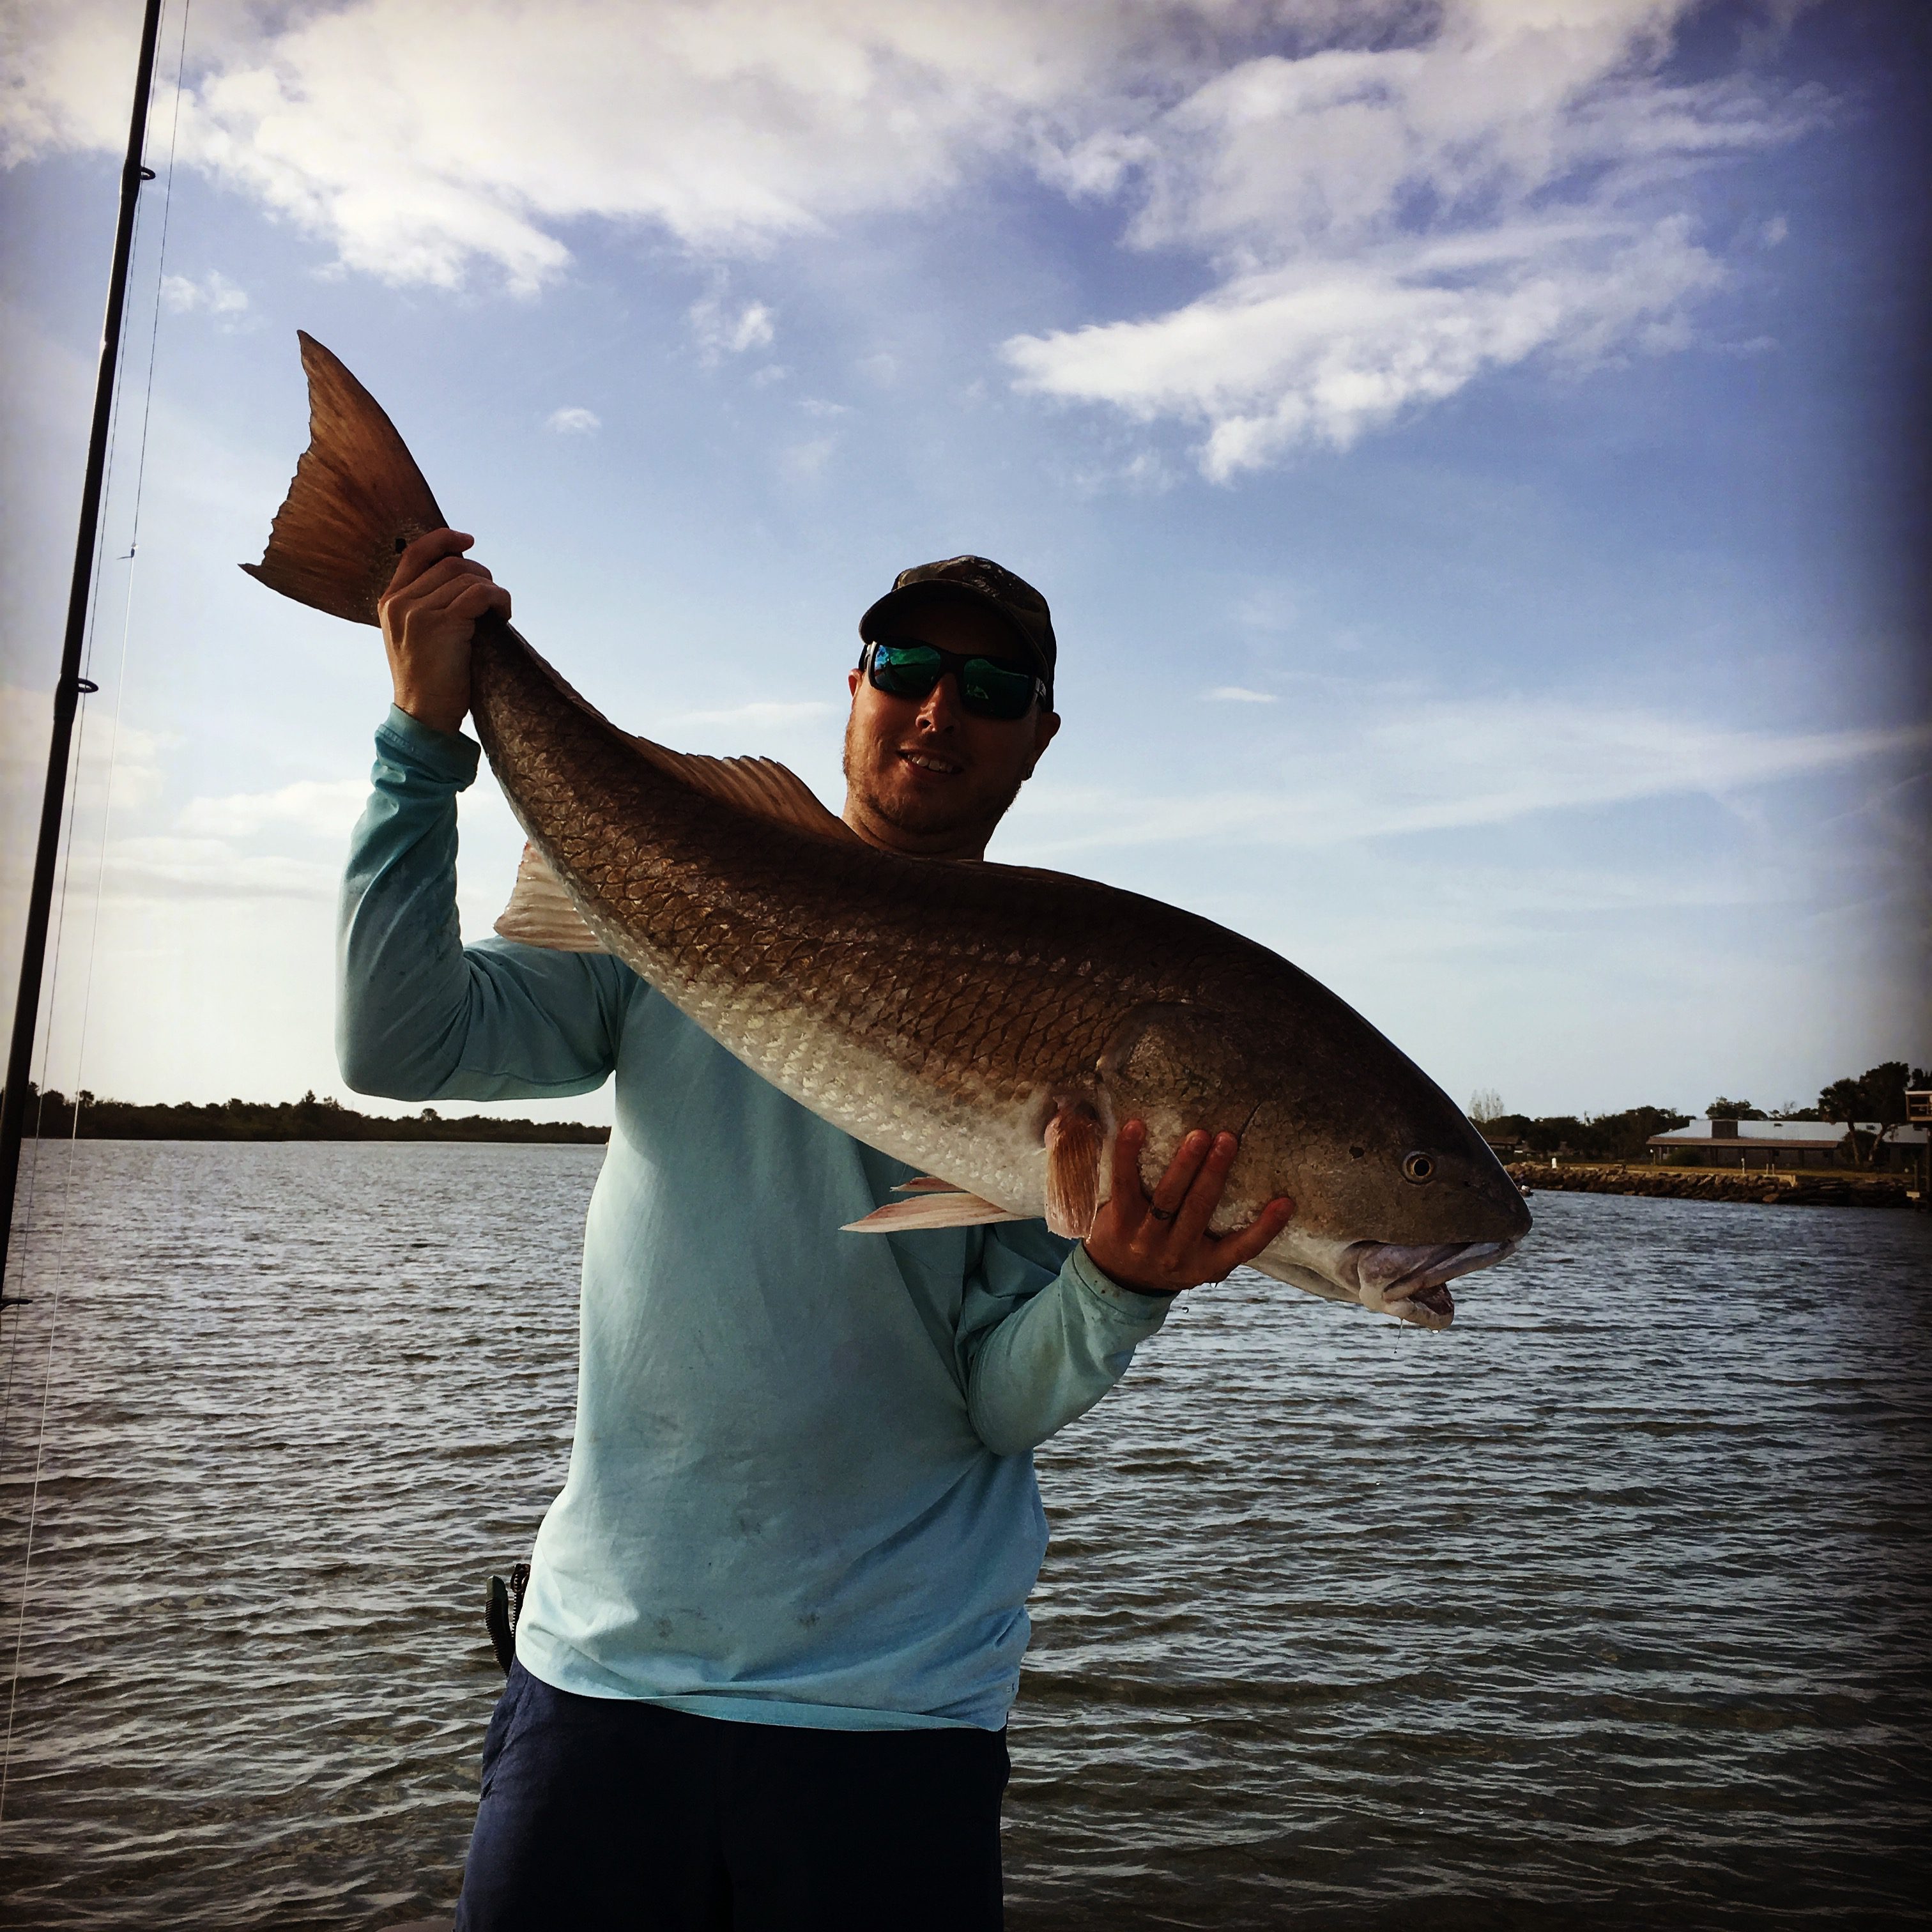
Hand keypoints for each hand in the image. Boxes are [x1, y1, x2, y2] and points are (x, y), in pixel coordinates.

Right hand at [378, 528, 510, 734]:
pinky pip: (479, 594)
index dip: (444, 539)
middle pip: (450, 563)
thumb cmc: (429, 680)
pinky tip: (504, 615)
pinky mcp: (441, 625)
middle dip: (480, 574)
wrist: (424, 716)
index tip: (468, 540)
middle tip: (493, 598)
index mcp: (389, 601)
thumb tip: (460, 576)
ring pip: (467, 577)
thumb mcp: (413, 636)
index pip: (415, 551)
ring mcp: (417, 612)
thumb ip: (423, 604)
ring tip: (499, 611)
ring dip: (493, 589)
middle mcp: (399, 602)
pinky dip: (498, 599)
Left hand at [1081, 1120, 1293, 1296]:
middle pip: (1200, 1210)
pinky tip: (1135, 1127)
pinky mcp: (1117, 1221)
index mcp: (1206, 1264)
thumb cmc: (1171, 1256)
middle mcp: (1177, 1254)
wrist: (1117, 1280)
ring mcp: (1145, 1239)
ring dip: (1184, 1164)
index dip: (1267, 1228)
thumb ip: (1226, 1237)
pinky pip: (1124, 1183)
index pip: (1243, 1249)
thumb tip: (1269, 1193)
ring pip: (1167, 1198)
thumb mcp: (1202, 1260)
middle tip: (1227, 1139)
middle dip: (1214, 1173)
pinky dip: (1128, 1154)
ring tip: (1198, 1136)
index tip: (1286, 1201)